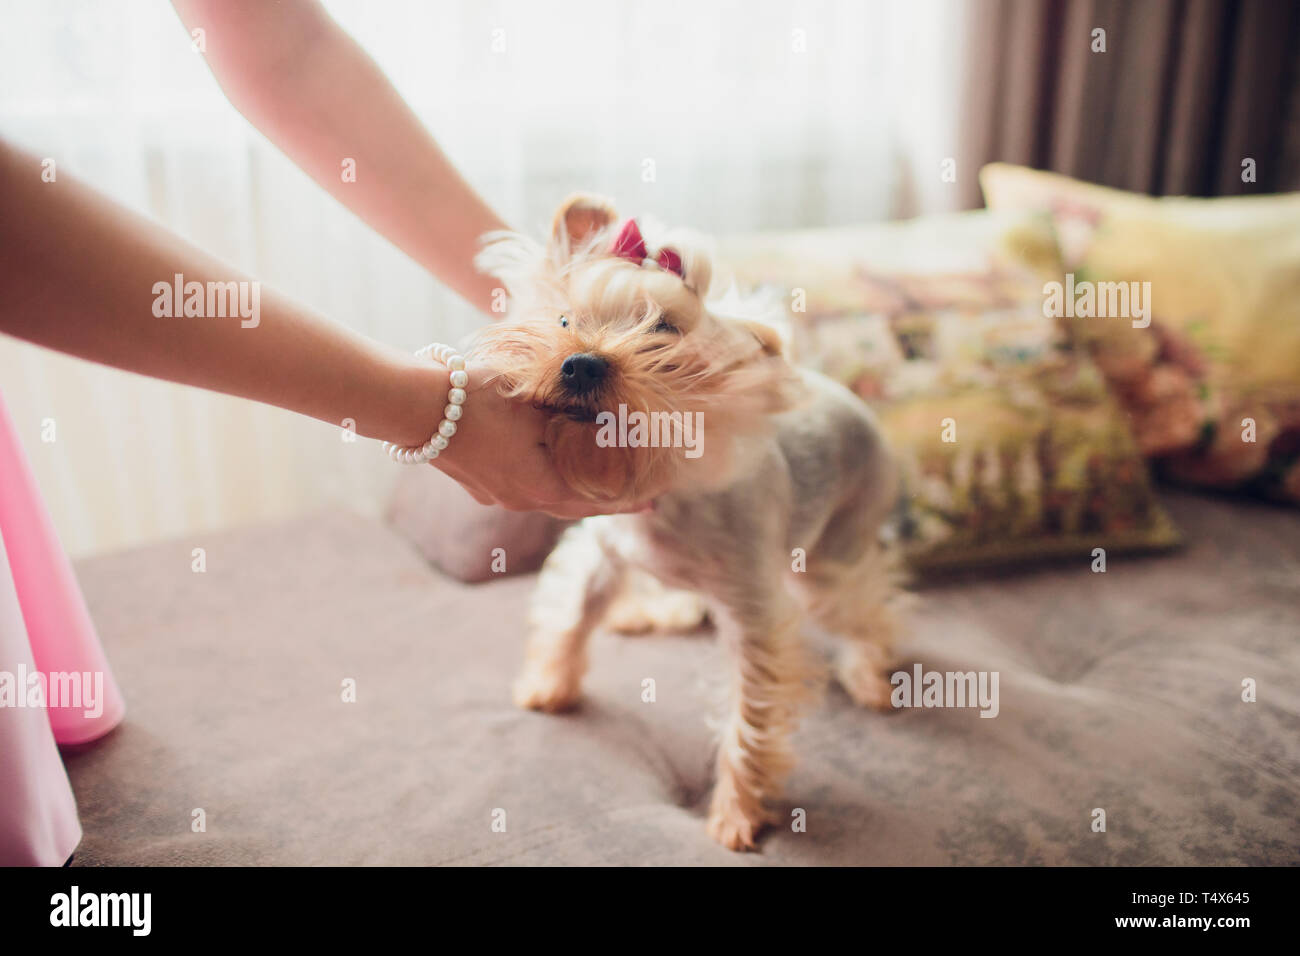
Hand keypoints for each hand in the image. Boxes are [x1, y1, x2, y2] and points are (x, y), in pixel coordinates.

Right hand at [432, 360, 647, 518]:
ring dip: (578, 493)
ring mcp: (496, 496)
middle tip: (640, 500)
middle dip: (608, 502)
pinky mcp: (480, 484)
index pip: (598, 501)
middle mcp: (520, 501)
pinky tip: (555, 469)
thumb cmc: (480, 398)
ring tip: (601, 486)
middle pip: (576, 508)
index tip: (657, 500)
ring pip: (549, 500)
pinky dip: (550, 483)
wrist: (417, 405)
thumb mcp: (536, 402)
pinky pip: (526, 489)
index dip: (629, 500)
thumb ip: (572, 414)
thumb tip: (606, 417)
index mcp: (541, 488)